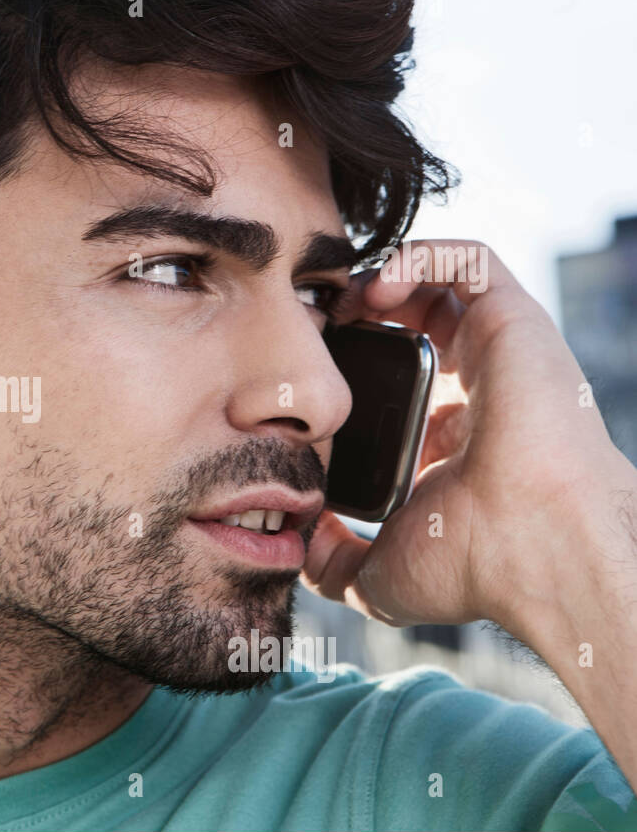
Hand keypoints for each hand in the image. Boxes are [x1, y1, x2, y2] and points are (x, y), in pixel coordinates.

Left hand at [300, 239, 629, 628]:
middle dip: (355, 316)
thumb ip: (331, 561)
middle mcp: (473, 391)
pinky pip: (469, 260)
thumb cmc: (474, 566)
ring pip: (439, 286)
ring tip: (346, 305)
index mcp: (447, 440)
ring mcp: (497, 355)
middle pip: (410, 327)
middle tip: (312, 330)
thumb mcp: (378, 575)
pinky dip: (419, 256)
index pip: (393, 383)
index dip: (342, 369)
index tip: (302, 376)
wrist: (537, 549)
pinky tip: (378, 290)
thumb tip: (294, 543)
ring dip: (382, 280)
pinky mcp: (515, 322)